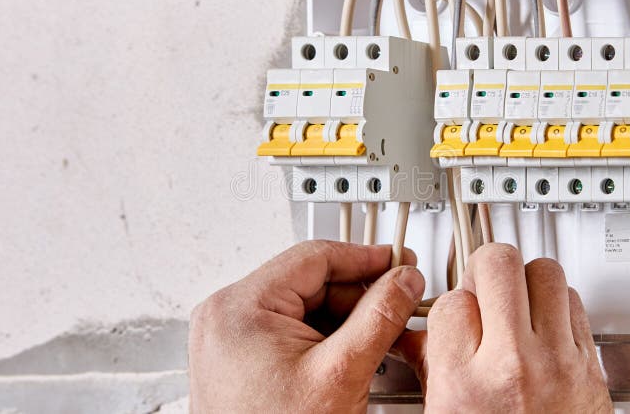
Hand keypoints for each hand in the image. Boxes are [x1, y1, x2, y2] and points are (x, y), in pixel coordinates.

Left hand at [188, 240, 424, 413]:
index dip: (365, 258)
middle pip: (310, 282)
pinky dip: (324, 340)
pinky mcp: (237, 357)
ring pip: (303, 307)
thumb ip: (380, 317)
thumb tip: (403, 280)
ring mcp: (229, 337)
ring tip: (375, 346)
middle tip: (397, 309)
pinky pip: (289, 330)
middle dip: (358, 299)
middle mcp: (226, 316)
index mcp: (240, 307)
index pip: (315, 257)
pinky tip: (349, 360)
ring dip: (345, 322)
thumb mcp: (341, 372)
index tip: (397, 261)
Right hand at [399, 244, 611, 412]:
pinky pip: (575, 302)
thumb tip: (412, 336)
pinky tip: (543, 324)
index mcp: (466, 383)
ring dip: (524, 282)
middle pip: (496, 264)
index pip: (449, 301)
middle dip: (482, 269)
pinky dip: (557, 304)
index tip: (452, 313)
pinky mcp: (590, 366)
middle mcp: (514, 365)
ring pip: (542, 272)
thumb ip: (430, 369)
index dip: (447, 303)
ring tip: (515, 302)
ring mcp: (558, 362)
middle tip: (481, 288)